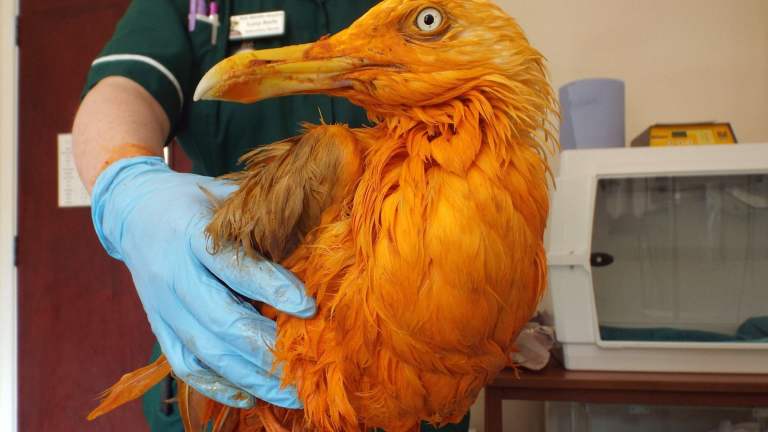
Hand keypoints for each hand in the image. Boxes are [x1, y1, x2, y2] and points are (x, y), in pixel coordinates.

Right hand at [91, 156, 314, 408]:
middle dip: (265, 348)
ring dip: (250, 377)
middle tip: (306, 370)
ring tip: (290, 395)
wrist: (132, 212)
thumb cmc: (193, 201)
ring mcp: (162, 306)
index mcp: (190, 233)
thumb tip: (313, 245)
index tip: (308, 306)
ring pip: (205, 351)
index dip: (270, 286)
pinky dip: (216, 386)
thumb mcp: (225, 195)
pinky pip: (184, 365)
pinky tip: (249, 397)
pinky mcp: (158, 327)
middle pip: (219, 320)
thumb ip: (260, 219)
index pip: (232, 266)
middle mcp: (172, 274)